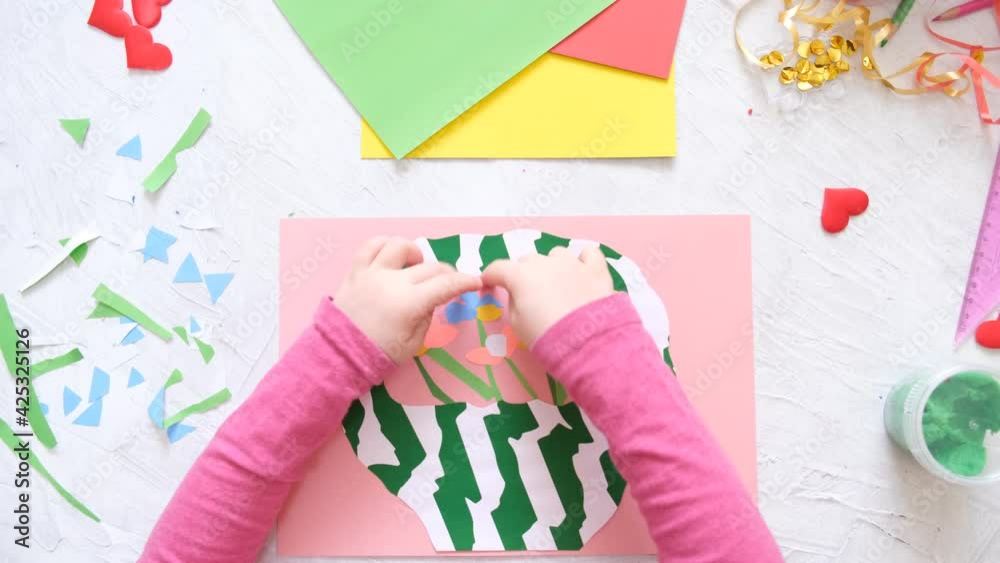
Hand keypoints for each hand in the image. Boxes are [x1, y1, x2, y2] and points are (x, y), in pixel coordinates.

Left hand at [335, 237, 482, 362]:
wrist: (340, 355)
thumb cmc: (380, 354)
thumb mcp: (414, 343)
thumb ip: (428, 316)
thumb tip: (433, 298)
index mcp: (410, 304)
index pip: (446, 285)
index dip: (465, 282)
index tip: (475, 282)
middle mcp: (392, 283)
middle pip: (429, 267)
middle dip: (446, 274)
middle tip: (448, 283)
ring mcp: (372, 274)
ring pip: (400, 247)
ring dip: (415, 254)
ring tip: (416, 266)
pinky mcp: (355, 272)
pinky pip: (370, 246)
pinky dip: (384, 245)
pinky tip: (391, 255)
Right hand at [481, 246, 613, 345]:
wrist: (587, 344)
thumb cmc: (546, 336)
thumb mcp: (517, 324)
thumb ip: (514, 301)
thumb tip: (518, 293)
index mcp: (521, 275)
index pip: (497, 268)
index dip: (489, 277)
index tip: (488, 286)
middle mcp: (545, 263)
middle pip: (527, 261)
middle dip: (523, 274)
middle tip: (528, 295)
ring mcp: (572, 263)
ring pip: (555, 254)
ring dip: (551, 266)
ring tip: (556, 284)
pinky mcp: (596, 270)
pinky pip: (588, 253)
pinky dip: (583, 260)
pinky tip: (582, 271)